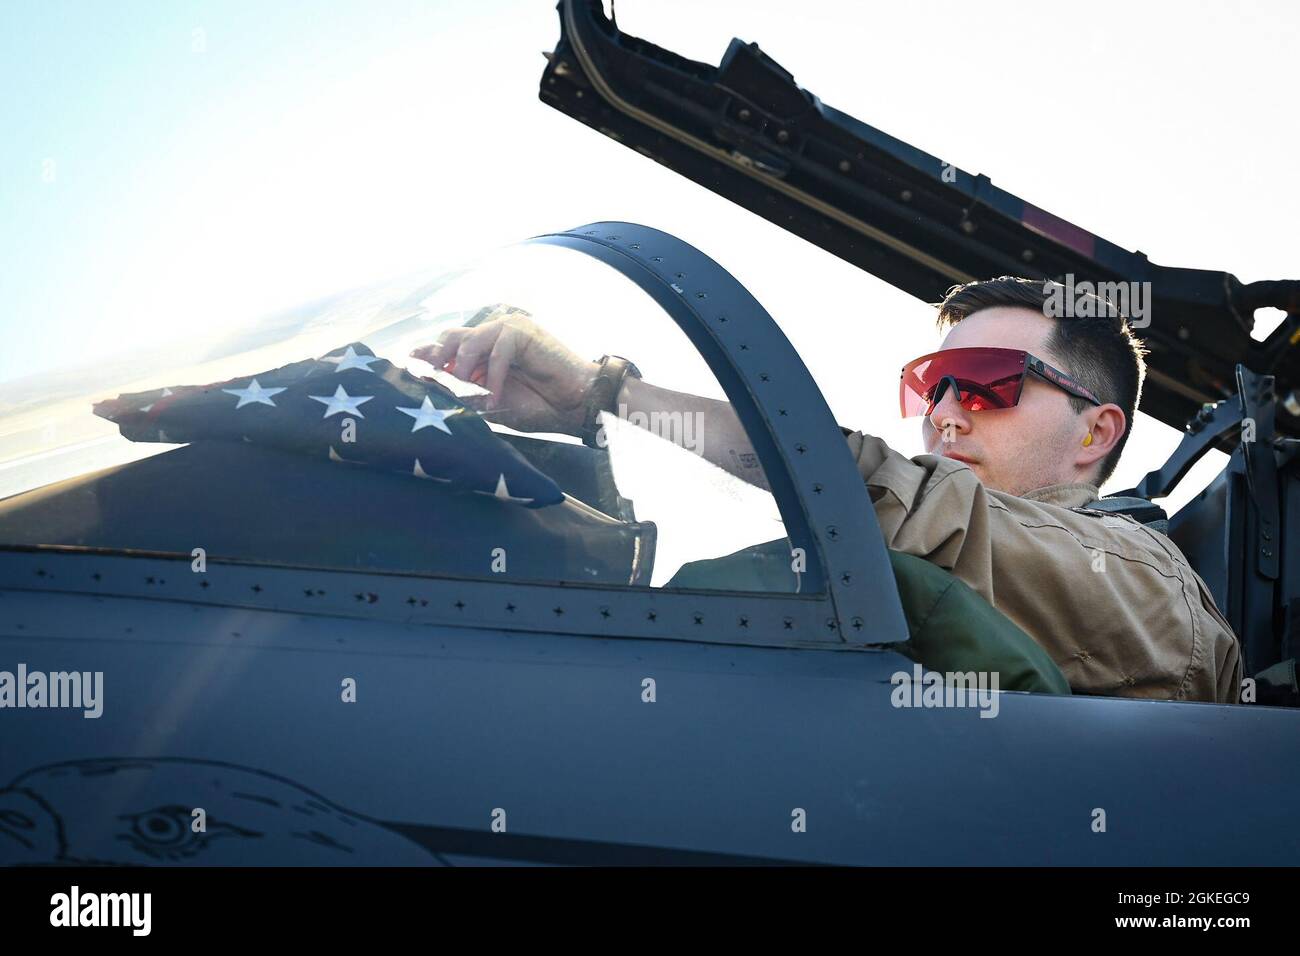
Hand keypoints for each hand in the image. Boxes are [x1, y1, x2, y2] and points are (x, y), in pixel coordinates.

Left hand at [410, 306, 596, 434]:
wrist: (574, 405)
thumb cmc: (538, 406)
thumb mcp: (490, 403)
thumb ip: (464, 394)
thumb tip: (430, 389)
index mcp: (482, 350)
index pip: (445, 345)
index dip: (425, 356)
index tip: (407, 370)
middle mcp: (491, 335)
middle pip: (449, 336)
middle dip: (436, 360)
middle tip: (432, 382)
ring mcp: (506, 330)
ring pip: (468, 341)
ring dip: (462, 372)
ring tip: (466, 396)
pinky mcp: (522, 332)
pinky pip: (496, 352)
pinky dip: (492, 379)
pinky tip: (493, 401)